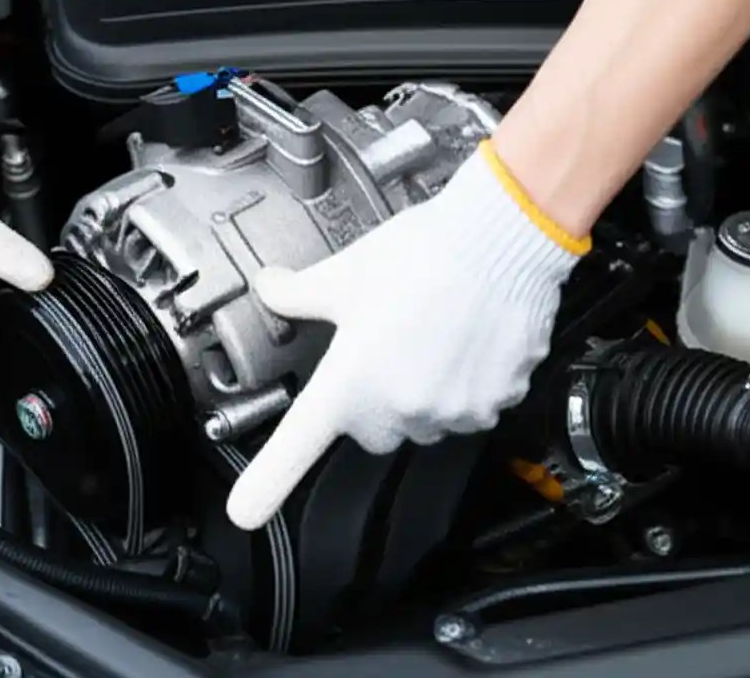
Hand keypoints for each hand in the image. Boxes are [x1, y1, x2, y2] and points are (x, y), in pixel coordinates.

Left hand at [225, 143, 587, 529]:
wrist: (504, 239)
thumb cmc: (423, 254)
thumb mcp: (343, 273)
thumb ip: (297, 292)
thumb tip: (270, 288)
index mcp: (350, 381)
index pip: (297, 446)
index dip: (266, 483)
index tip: (245, 510)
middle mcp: (399, 408)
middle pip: (370, 430)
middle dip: (371, 400)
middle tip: (381, 348)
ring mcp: (451, 412)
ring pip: (422, 422)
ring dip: (420, 394)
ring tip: (428, 336)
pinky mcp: (495, 404)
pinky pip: (470, 409)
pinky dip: (465, 386)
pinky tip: (465, 342)